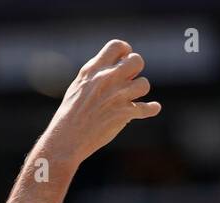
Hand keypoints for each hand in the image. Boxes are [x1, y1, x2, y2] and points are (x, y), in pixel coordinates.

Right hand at [42, 39, 160, 166]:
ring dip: (139, 91)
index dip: (125, 52)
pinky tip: (153, 108)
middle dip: (135, 70)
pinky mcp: (124, 113)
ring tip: (131, 98)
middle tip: (128, 80)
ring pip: (144, 84)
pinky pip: (148, 108)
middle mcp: (106, 79)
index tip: (124, 60)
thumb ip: (96, 75)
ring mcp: (117, 96)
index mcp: (93, 71)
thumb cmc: (69, 116)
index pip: (117, 46)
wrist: (66, 140)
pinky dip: (152, 109)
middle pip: (137, 60)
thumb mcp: (78, 88)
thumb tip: (115, 67)